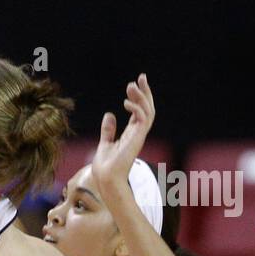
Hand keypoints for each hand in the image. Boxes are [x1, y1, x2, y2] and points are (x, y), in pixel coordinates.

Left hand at [91, 73, 154, 193]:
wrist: (106, 178)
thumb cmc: (105, 166)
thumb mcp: (106, 143)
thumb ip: (109, 130)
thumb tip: (109, 114)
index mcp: (132, 134)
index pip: (139, 112)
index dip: (138, 98)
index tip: (134, 84)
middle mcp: (138, 133)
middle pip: (147, 109)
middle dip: (145, 92)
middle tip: (141, 77)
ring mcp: (139, 136)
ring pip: (148, 112)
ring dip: (141, 97)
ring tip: (131, 85)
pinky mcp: (137, 139)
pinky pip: (142, 120)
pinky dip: (136, 109)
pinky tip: (125, 103)